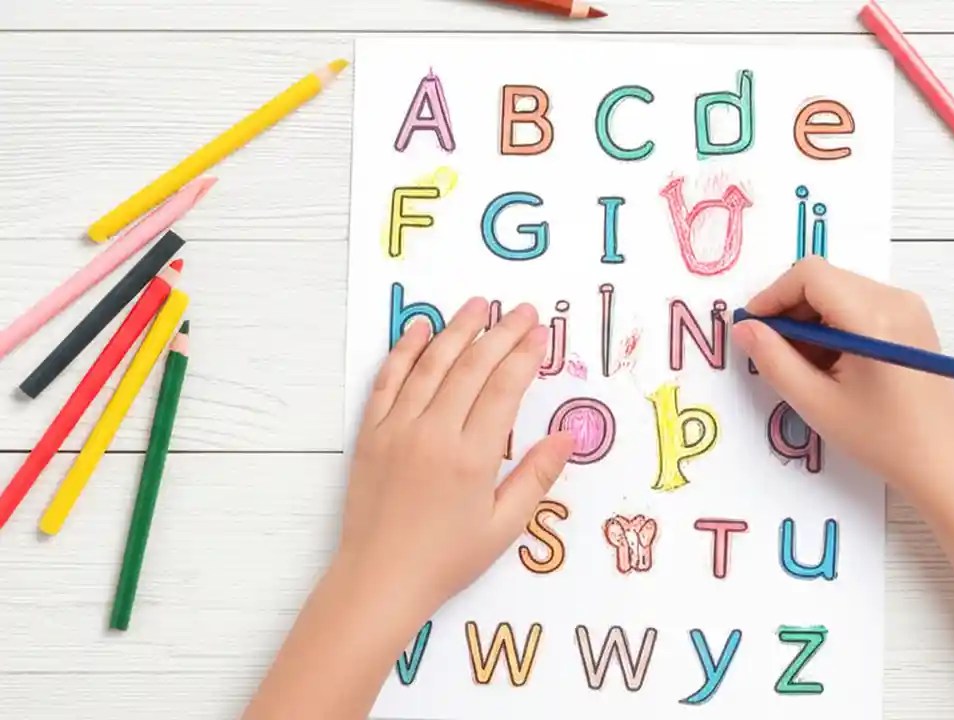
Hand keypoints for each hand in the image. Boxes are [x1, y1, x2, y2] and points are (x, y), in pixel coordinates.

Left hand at [339, 298, 574, 622]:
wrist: (379, 580)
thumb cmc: (445, 560)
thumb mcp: (503, 527)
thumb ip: (535, 477)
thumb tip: (566, 437)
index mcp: (472, 458)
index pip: (504, 389)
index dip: (525, 356)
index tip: (540, 333)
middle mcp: (434, 435)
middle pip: (472, 368)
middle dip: (501, 333)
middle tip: (521, 310)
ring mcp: (398, 430)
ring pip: (432, 366)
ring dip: (457, 331)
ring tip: (478, 305)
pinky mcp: (371, 435)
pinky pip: (388, 382)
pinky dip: (404, 352)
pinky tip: (420, 331)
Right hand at [731, 257, 953, 501]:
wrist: (943, 460)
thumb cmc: (882, 438)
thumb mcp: (817, 403)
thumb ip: (774, 360)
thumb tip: (744, 328)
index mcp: (874, 316)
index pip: (810, 275)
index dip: (773, 295)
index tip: (753, 328)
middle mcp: (896, 299)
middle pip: (825, 280)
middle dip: (791, 310)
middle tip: (775, 353)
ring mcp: (909, 306)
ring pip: (840, 291)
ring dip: (812, 319)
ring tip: (806, 366)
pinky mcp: (913, 319)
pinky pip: (860, 303)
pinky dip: (835, 324)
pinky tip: (832, 364)